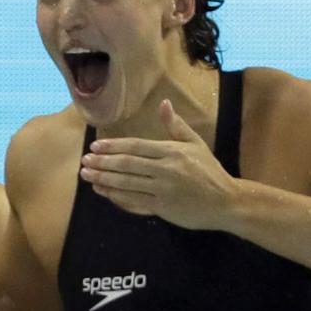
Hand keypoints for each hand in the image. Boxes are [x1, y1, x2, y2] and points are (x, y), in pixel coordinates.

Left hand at [78, 99, 236, 229]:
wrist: (226, 202)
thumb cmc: (209, 171)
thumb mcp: (196, 144)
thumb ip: (176, 126)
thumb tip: (164, 103)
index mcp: (172, 151)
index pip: (136, 146)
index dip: (113, 147)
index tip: (95, 147)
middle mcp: (166, 169)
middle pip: (127, 164)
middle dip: (102, 162)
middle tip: (84, 161)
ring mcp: (162, 189)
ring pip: (126, 183)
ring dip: (103, 179)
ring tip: (86, 175)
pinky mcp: (162, 208)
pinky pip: (133, 201)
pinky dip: (115, 195)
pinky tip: (102, 191)